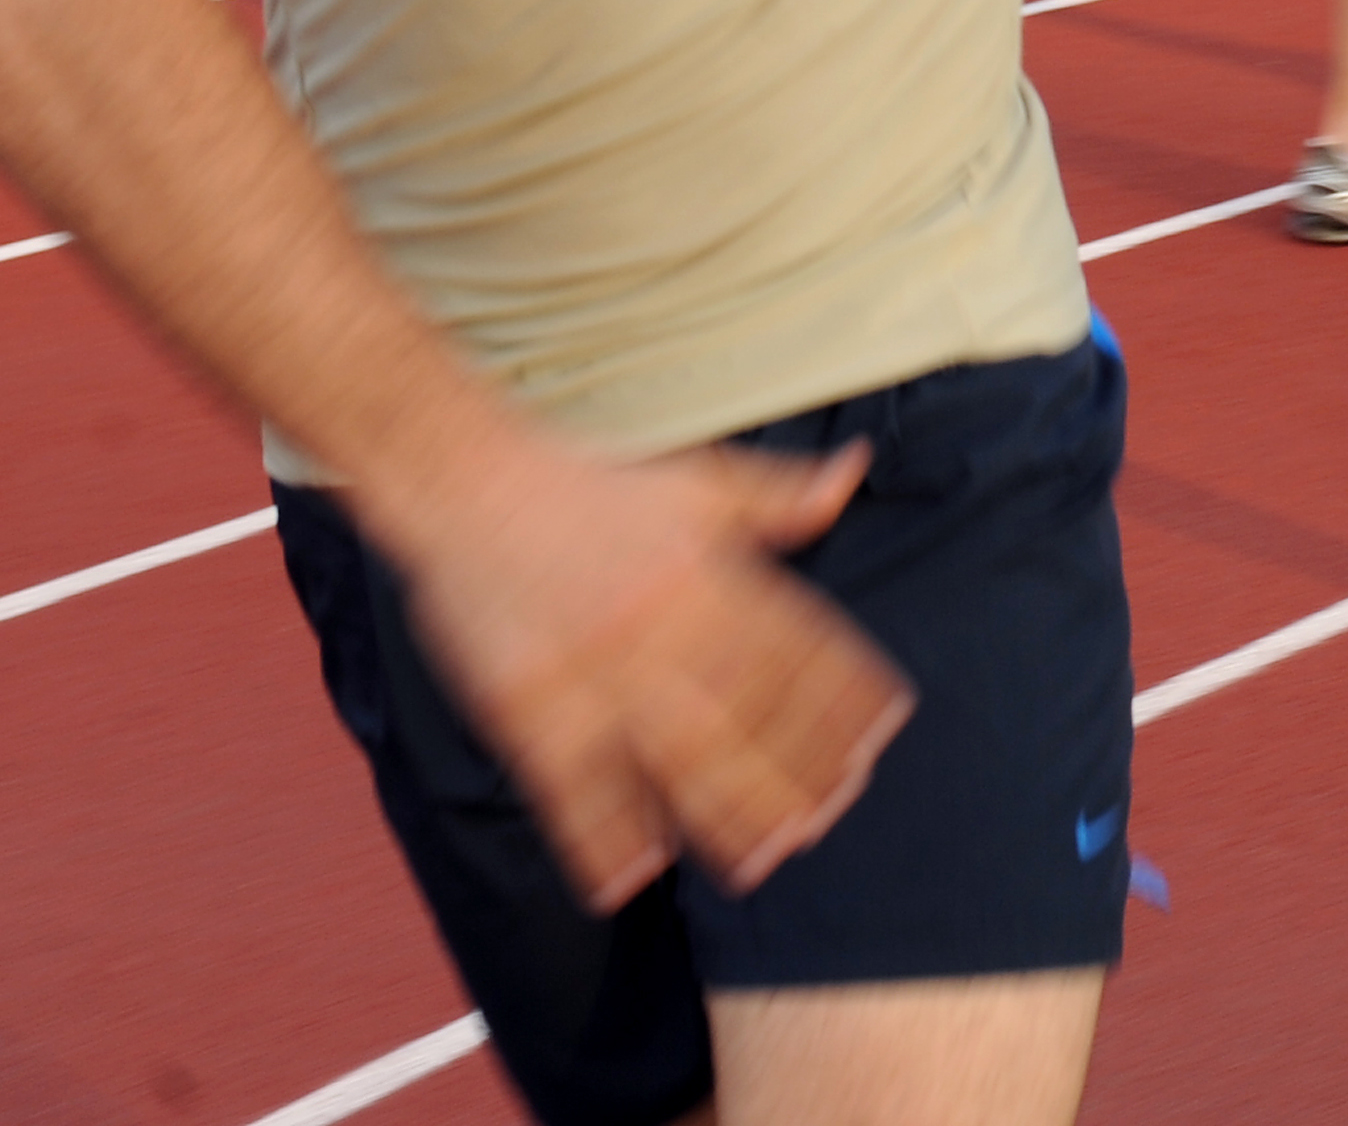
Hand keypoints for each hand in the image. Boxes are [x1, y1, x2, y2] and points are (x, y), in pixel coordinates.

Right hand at [386, 436, 912, 910]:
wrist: (469, 484)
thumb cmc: (587, 486)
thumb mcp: (699, 481)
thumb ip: (781, 496)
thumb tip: (851, 475)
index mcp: (706, 575)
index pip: (792, 644)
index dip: (841, 691)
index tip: (878, 730)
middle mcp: (661, 625)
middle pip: (742, 714)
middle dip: (790, 771)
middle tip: (826, 816)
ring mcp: (594, 671)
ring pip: (670, 755)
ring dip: (721, 813)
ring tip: (760, 859)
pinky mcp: (527, 706)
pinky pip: (570, 782)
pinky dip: (600, 832)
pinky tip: (634, 872)